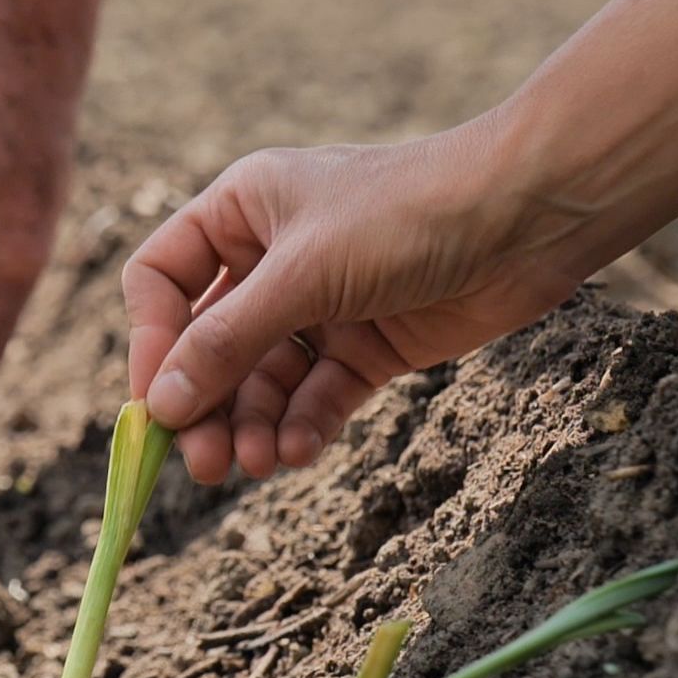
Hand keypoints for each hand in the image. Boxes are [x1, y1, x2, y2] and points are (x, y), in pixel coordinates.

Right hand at [122, 122, 583, 482]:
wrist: (527, 218)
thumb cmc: (406, 215)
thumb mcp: (303, 275)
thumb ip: (228, 342)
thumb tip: (159, 408)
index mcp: (242, 212)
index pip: (163, 282)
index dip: (150, 343)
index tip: (154, 406)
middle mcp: (272, 258)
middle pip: (209, 345)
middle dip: (204, 404)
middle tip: (202, 465)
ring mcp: (322, 305)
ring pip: (263, 380)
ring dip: (253, 425)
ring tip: (258, 464)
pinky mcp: (368, 346)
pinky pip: (317, 396)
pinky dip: (304, 426)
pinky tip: (300, 451)